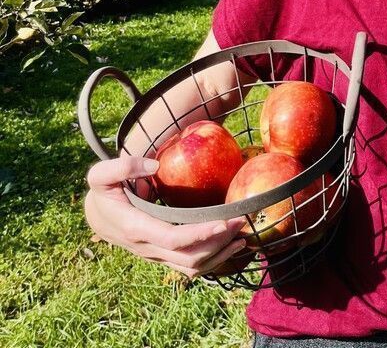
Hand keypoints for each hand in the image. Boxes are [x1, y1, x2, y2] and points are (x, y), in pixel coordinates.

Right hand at [84, 154, 246, 278]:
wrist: (97, 215)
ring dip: (219, 255)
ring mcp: (156, 255)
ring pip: (191, 267)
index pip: (172, 239)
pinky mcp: (163, 256)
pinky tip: (229, 246)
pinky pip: (189, 266)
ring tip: (242, 237)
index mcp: (136, 227)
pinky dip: (212, 259)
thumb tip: (154, 166)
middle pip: (189, 257)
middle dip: (218, 243)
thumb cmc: (103, 192)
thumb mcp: (101, 174)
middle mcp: (148, 247)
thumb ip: (123, 166)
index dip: (199, 235)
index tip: (223, 223)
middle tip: (241, 223)